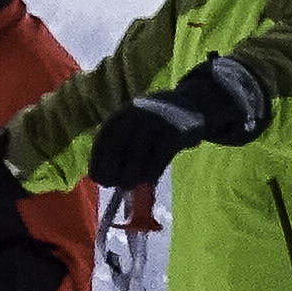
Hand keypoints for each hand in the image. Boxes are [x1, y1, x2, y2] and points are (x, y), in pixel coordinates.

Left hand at [87, 55, 266, 193]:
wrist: (193, 105)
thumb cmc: (158, 123)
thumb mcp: (138, 126)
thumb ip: (123, 146)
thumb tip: (106, 175)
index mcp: (125, 112)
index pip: (105, 137)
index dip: (99, 159)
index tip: (98, 177)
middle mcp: (138, 114)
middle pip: (119, 146)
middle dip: (114, 168)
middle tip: (115, 184)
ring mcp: (157, 121)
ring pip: (139, 153)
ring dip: (133, 173)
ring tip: (131, 184)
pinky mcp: (175, 131)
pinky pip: (159, 155)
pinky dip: (152, 170)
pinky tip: (149, 179)